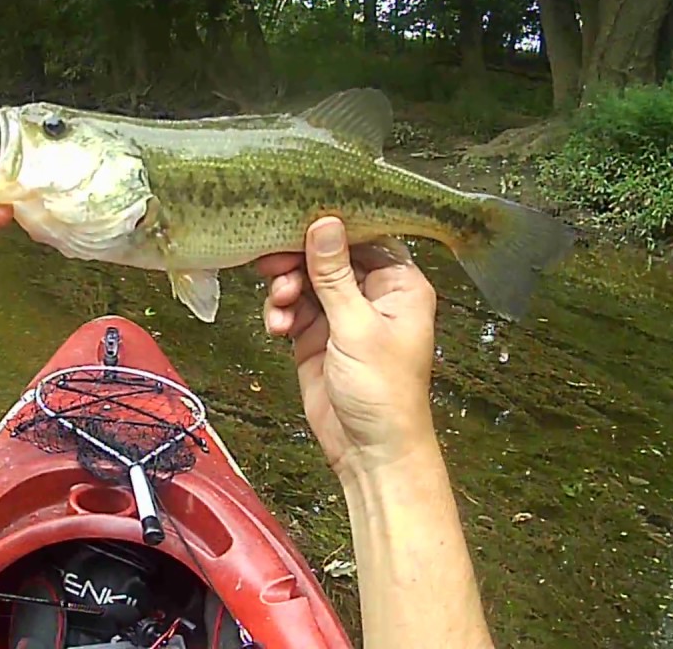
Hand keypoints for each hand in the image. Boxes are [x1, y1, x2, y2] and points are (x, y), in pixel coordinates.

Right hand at [255, 217, 437, 475]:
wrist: (369, 451)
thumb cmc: (383, 393)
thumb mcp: (356, 326)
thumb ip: (334, 274)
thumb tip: (324, 223)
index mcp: (399, 284)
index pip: (364, 236)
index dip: (331, 229)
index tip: (298, 221)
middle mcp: (373, 294)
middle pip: (328, 256)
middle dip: (298, 260)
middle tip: (273, 263)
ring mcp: (343, 315)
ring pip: (305, 281)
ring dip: (285, 288)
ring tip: (280, 304)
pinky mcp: (317, 336)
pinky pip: (292, 309)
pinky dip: (280, 313)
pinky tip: (278, 327)